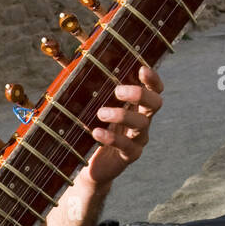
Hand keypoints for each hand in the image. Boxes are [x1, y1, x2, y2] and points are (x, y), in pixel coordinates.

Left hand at [87, 66, 163, 184]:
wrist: (88, 165)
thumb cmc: (90, 128)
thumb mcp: (90, 107)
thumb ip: (89, 87)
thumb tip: (70, 60)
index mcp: (136, 104)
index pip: (153, 88)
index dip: (152, 79)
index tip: (141, 69)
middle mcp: (142, 119)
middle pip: (155, 103)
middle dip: (139, 94)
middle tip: (117, 91)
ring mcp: (138, 138)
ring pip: (141, 124)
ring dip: (122, 115)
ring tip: (101, 113)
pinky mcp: (130, 155)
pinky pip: (127, 146)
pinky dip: (112, 138)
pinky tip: (97, 132)